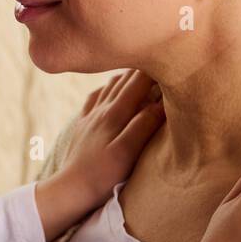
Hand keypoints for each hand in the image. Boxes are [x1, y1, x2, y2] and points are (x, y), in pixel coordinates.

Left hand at [33, 70, 164, 241]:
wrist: (69, 189)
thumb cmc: (102, 176)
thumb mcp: (126, 154)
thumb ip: (143, 126)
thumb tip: (159, 103)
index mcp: (113, 115)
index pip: (138, 82)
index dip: (154, 67)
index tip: (170, 54)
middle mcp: (100, 110)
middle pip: (124, 80)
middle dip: (143, 65)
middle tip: (160, 52)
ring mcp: (90, 116)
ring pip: (110, 86)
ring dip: (126, 74)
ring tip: (140, 65)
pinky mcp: (82, 125)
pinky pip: (94, 97)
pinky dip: (106, 87)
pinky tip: (110, 87)